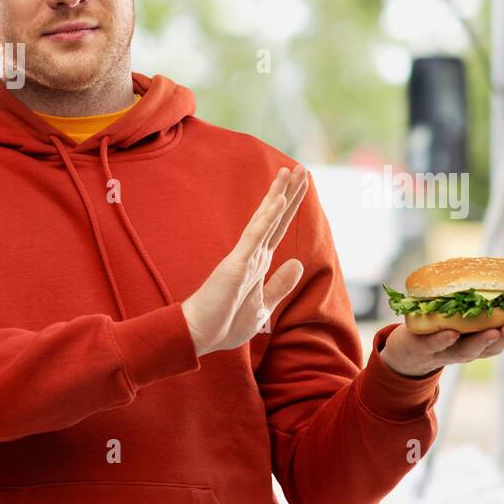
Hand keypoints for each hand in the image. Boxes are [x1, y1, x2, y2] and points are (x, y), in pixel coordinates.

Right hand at [181, 164, 307, 356]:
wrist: (199, 336)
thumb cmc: (226, 322)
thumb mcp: (263, 305)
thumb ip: (280, 284)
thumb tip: (299, 263)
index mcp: (259, 262)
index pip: (279, 228)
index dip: (291, 206)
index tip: (304, 185)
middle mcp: (253, 254)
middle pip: (275, 217)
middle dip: (290, 192)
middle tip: (302, 168)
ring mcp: (244, 257)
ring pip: (265, 220)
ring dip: (278, 196)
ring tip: (289, 172)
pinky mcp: (236, 265)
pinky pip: (254, 238)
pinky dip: (266, 219)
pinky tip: (277, 202)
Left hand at [378, 321, 503, 377]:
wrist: (407, 351)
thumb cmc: (444, 327)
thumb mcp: (467, 316)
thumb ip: (485, 301)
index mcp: (483, 341)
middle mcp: (470, 350)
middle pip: (494, 347)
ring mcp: (448, 350)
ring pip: (468, 349)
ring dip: (483, 340)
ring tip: (495, 331)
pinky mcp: (424, 347)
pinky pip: (435, 343)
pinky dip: (443, 339)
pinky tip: (451, 332)